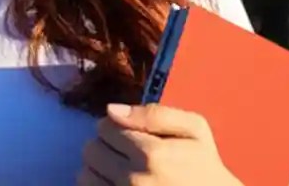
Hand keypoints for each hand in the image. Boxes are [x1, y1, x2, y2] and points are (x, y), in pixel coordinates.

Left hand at [76, 103, 241, 185]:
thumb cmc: (203, 164)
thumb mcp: (194, 128)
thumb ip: (155, 114)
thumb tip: (112, 109)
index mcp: (151, 153)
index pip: (105, 127)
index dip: (115, 126)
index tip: (129, 133)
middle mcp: (133, 179)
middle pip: (91, 150)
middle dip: (104, 145)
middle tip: (124, 151)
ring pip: (84, 174)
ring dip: (98, 168)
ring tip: (119, 168)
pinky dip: (97, 184)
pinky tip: (114, 182)